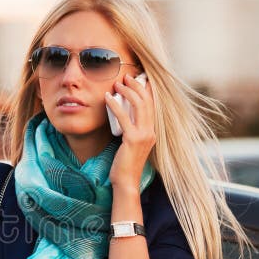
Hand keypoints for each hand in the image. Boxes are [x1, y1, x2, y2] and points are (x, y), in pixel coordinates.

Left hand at [104, 73, 155, 192]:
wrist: (126, 182)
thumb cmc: (124, 164)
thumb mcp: (130, 144)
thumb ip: (130, 130)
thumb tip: (121, 115)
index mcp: (152, 131)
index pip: (152, 105)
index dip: (145, 90)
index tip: (136, 79)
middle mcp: (151, 131)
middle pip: (147, 101)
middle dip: (136, 86)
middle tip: (125, 77)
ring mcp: (144, 135)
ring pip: (138, 106)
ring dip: (127, 91)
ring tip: (117, 83)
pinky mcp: (133, 140)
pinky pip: (124, 117)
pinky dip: (114, 105)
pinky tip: (107, 98)